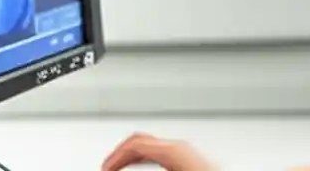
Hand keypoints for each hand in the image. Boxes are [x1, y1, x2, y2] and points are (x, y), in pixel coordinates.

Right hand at [102, 133, 217, 170]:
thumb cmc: (205, 170)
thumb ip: (141, 166)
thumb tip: (121, 166)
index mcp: (173, 147)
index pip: (134, 142)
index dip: (115, 155)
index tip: (105, 167)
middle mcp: (181, 144)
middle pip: (142, 140)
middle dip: (121, 153)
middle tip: (108, 166)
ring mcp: (188, 149)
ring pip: (151, 146)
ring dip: (133, 157)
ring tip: (120, 167)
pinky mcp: (192, 158)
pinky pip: (162, 153)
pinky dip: (145, 159)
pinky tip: (141, 168)